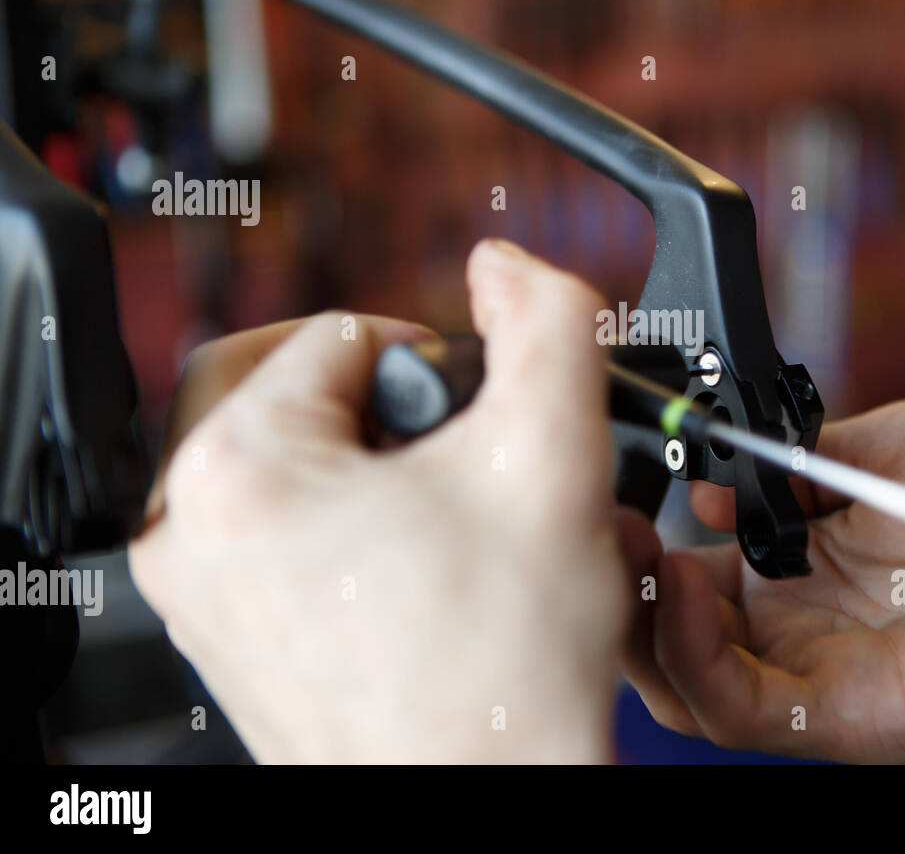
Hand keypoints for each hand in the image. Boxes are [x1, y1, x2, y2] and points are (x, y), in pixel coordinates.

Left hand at [130, 240, 626, 762]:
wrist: (488, 798)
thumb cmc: (504, 669)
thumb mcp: (555, 460)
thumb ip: (547, 324)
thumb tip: (506, 268)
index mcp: (241, 471)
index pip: (340, 333)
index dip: (432, 355)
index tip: (477, 414)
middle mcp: (186, 533)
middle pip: (273, 383)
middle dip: (368, 392)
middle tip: (441, 435)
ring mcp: (196, 596)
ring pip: (267, 456)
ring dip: (346, 450)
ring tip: (427, 497)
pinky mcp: (221, 638)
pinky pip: (258, 531)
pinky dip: (325, 516)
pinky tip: (399, 555)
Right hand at [620, 388, 904, 761]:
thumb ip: (809, 455)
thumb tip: (722, 464)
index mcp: (815, 560)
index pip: (698, 566)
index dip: (645, 526)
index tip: (614, 472)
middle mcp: (808, 623)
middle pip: (674, 631)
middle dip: (616, 580)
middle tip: (584, 519)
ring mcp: (824, 673)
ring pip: (687, 682)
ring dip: (635, 617)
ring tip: (624, 545)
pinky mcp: (851, 718)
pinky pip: (743, 709)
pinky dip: (689, 655)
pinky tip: (680, 580)